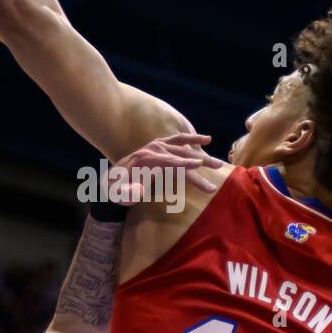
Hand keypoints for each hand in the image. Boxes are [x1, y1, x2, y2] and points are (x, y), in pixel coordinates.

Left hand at [106, 133, 226, 202]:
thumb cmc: (117, 189)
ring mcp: (157, 145)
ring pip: (183, 146)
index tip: (198, 165)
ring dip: (201, 151)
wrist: (113, 177)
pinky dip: (192, 138)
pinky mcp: (160, 145)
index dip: (183, 164)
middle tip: (218, 166)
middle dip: (200, 161)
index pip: (168, 162)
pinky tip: (205, 140)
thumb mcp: (119, 194)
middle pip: (180, 155)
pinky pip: (178, 139)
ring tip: (218, 160)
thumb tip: (139, 191)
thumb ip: (127, 193)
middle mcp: (153, 149)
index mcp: (145, 161)